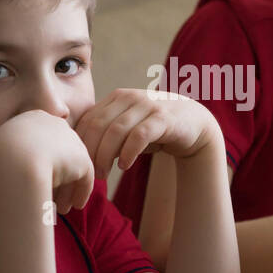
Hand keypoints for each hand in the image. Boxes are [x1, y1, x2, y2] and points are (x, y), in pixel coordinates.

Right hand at [0, 110, 94, 214]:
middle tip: (52, 195)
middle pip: (60, 153)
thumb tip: (17, 175)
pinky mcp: (81, 158)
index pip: (42, 142)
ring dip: (68, 188)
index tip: (36, 180)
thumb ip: (13, 161)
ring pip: (72, 166)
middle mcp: (54, 125)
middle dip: (58, 175)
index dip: (41, 162)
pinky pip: (84, 176)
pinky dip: (81, 191)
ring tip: (62, 208)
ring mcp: (70, 140)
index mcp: (32, 120)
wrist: (12, 162)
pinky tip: (76, 205)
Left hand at [74, 88, 219, 178]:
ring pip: (116, 131)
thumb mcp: (127, 130)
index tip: (78, 165)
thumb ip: (105, 136)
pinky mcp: (163, 118)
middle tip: (89, 174)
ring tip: (103, 175)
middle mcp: (129, 97)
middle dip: (90, 152)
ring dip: (105, 156)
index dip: (79, 143)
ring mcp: (147, 105)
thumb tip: (79, 156)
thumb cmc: (154, 130)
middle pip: (98, 125)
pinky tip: (124, 166)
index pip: (87, 119)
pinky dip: (128, 152)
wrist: (193, 124)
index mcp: (115, 98)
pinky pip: (139, 135)